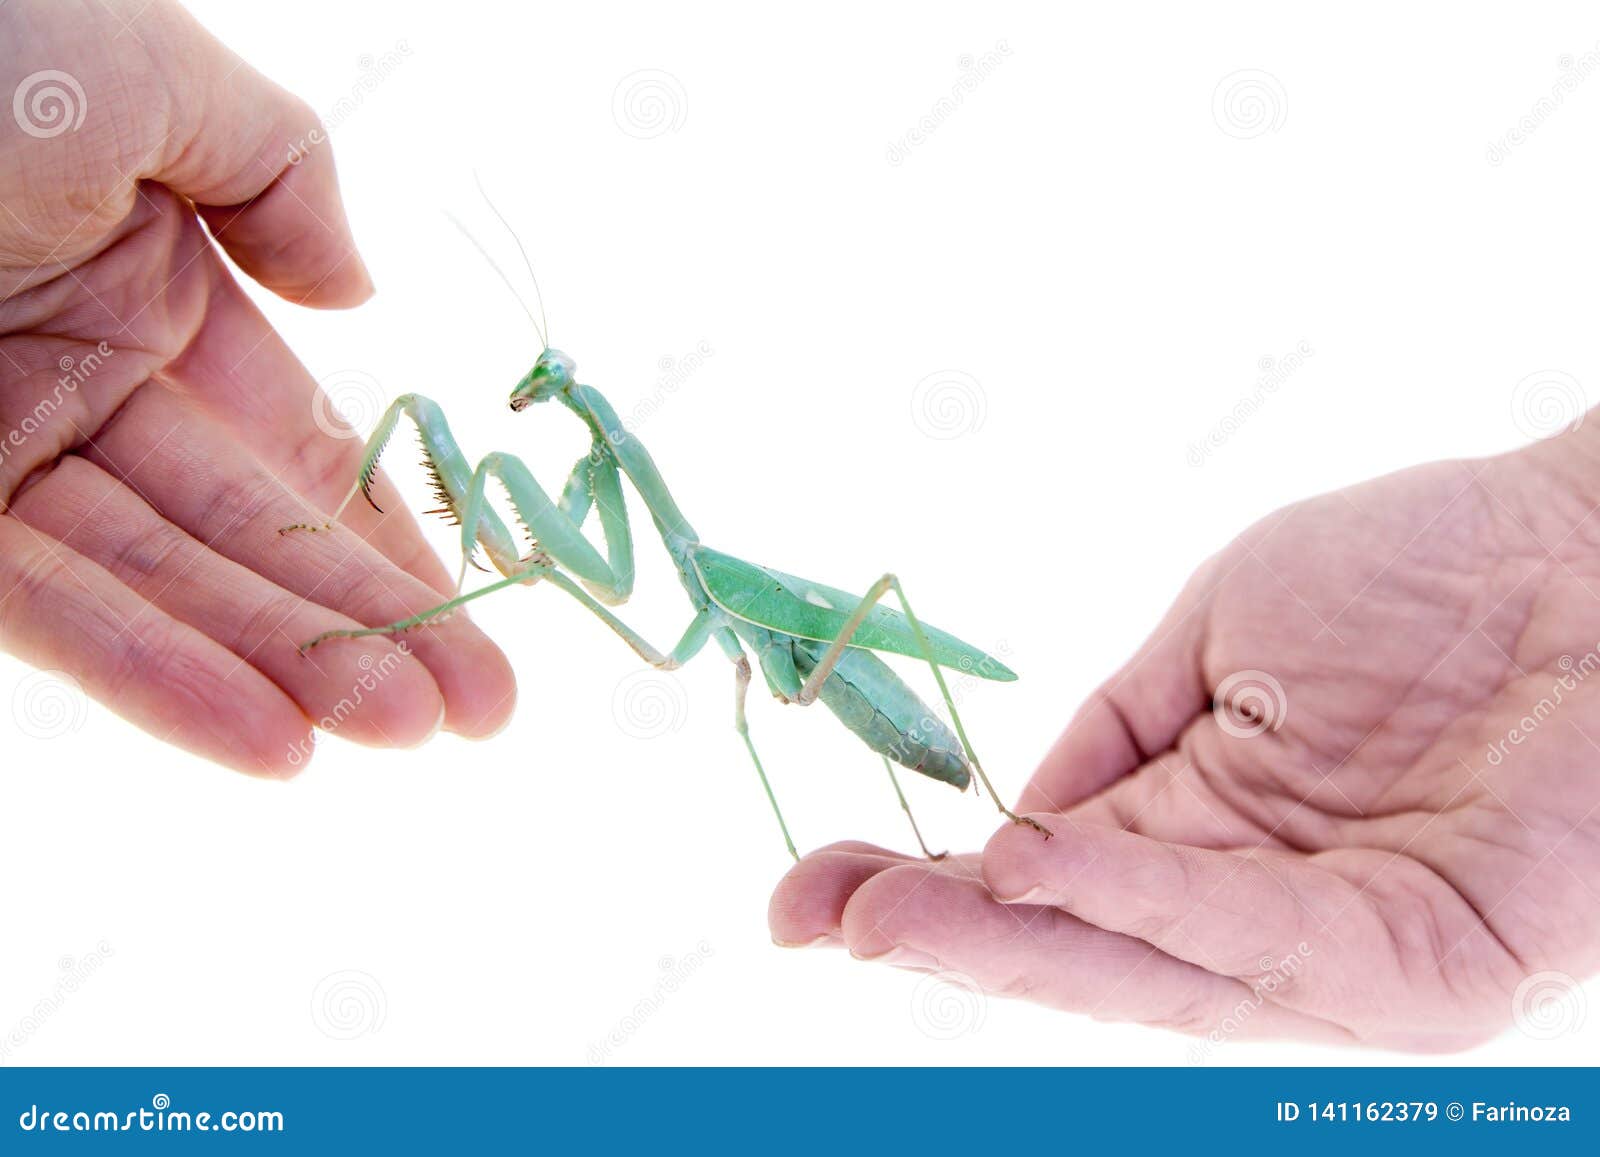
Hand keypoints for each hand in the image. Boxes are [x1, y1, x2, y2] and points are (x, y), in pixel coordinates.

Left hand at [0, 0, 513, 772]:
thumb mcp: (151, 71)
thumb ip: (279, 172)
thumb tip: (357, 296)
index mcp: (141, 281)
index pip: (291, 438)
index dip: (385, 527)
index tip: (473, 609)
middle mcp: (78, 386)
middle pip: (249, 532)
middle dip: (369, 623)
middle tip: (478, 713)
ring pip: (164, 587)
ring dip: (287, 670)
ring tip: (402, 734)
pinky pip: (48, 615)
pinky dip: (160, 679)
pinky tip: (272, 741)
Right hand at [771, 428, 1599, 1050]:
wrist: (1588, 549)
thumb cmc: (1421, 578)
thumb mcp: (1215, 647)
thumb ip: (1110, 738)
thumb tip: (1001, 815)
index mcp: (1201, 841)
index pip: (1043, 890)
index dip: (922, 893)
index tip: (807, 888)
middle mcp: (1255, 917)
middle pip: (1075, 952)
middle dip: (936, 939)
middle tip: (814, 919)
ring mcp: (1335, 956)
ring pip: (1146, 972)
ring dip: (1008, 943)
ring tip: (887, 915)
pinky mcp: (1421, 973)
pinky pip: (1256, 944)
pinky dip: (1136, 903)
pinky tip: (1032, 869)